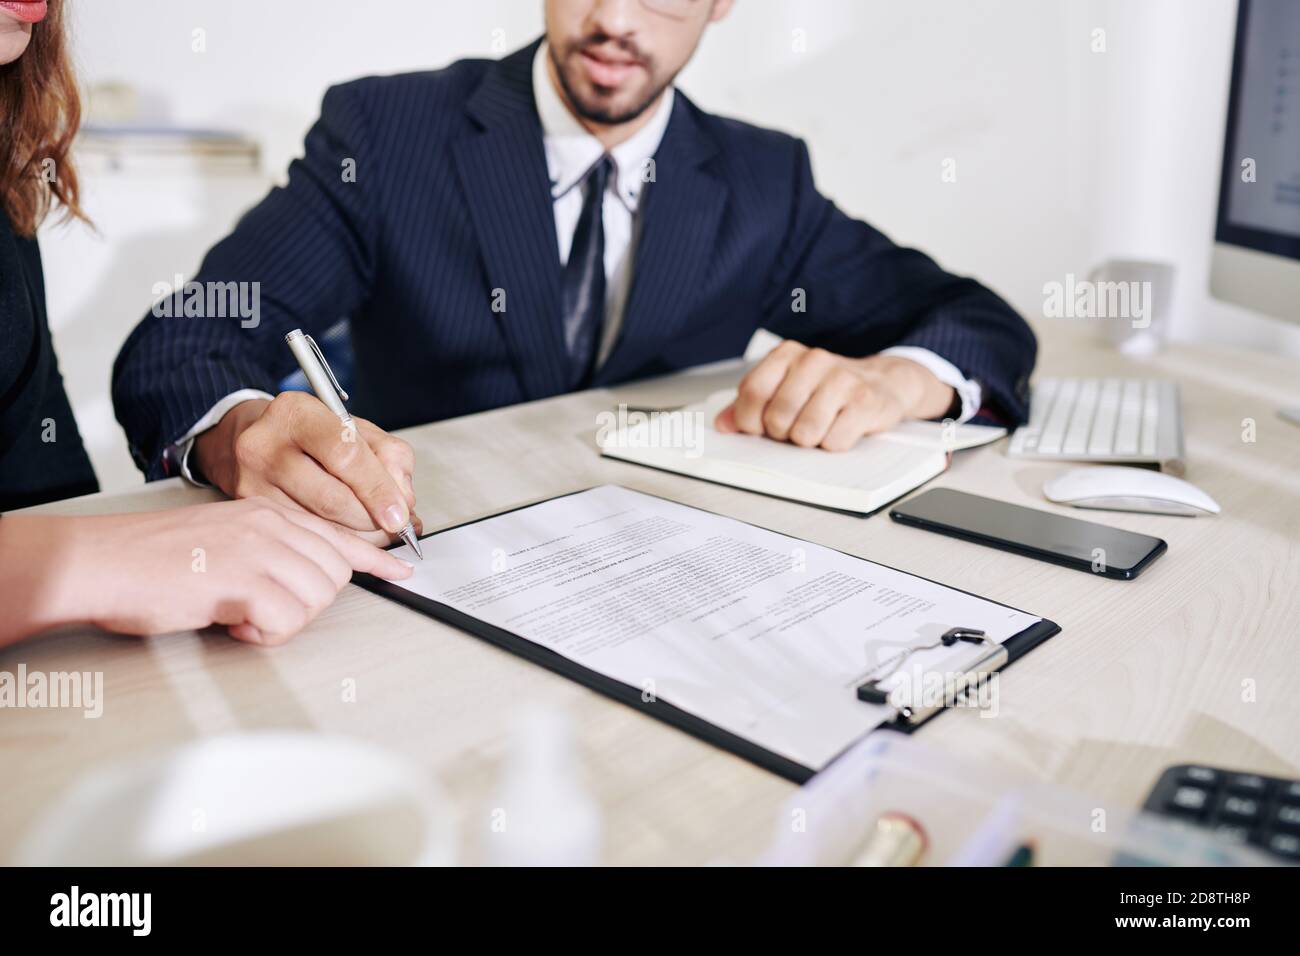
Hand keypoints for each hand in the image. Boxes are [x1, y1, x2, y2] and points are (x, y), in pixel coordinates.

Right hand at [0, 498, 415, 646]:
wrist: (99, 562)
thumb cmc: (151, 559)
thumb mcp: (223, 540)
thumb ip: (267, 551)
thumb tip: (305, 580)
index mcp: (267, 514)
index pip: (337, 536)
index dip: (375, 559)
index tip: (400, 571)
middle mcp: (269, 525)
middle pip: (335, 575)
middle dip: (310, 603)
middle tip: (265, 610)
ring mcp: (257, 550)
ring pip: (316, 599)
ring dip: (282, 621)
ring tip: (240, 615)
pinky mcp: (242, 579)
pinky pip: (286, 620)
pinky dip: (261, 634)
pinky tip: (231, 623)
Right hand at [194, 393, 420, 538]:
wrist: (254, 439)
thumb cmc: (310, 433)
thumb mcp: (355, 428)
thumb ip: (389, 456)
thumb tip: (403, 499)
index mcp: (297, 413)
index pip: (345, 454)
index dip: (378, 488)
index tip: (400, 513)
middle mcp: (265, 446)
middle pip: (331, 498)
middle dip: (371, 519)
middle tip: (394, 523)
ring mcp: (251, 481)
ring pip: (319, 524)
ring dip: (359, 535)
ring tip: (376, 527)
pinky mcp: (249, 509)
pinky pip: (304, 535)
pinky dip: (337, 541)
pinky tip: (350, 533)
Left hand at [714, 342, 956, 450]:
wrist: (881, 383)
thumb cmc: (826, 390)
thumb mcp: (784, 389)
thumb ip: (749, 406)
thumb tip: (723, 424)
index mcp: (787, 354)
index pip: (751, 392)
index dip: (750, 420)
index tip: (758, 427)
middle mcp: (814, 360)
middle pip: (777, 417)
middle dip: (783, 434)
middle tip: (796, 426)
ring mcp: (842, 379)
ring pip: (805, 433)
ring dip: (809, 440)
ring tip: (820, 426)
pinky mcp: (865, 401)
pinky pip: (833, 441)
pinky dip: (833, 443)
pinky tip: (840, 427)